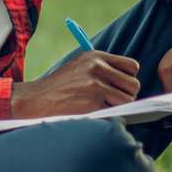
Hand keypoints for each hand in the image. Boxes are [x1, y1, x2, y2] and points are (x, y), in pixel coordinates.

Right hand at [11, 50, 140, 119]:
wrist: (37, 98)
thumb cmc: (60, 86)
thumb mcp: (80, 66)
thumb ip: (103, 69)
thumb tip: (130, 82)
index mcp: (96, 56)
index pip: (132, 66)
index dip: (129, 78)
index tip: (120, 86)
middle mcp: (97, 67)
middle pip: (134, 84)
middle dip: (127, 95)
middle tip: (113, 100)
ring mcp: (96, 85)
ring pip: (128, 99)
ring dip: (119, 106)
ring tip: (102, 106)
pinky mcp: (93, 103)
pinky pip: (116, 111)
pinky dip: (109, 114)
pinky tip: (94, 112)